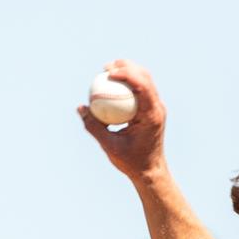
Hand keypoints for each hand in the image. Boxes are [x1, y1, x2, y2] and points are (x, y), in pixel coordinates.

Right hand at [77, 59, 166, 180]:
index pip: (142, 86)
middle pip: (145, 77)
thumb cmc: (132, 162)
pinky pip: (139, 91)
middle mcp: (157, 108)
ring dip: (128, 72)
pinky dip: (126, 85)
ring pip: (145, 81)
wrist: (150, 172)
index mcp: (152, 115)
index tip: (108, 72)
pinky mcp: (151, 111)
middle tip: (106, 67)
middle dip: (127, 66)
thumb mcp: (110, 147)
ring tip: (108, 71)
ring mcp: (155, 108)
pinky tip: (111, 85)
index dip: (126, 73)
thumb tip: (81, 108)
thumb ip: (94, 127)